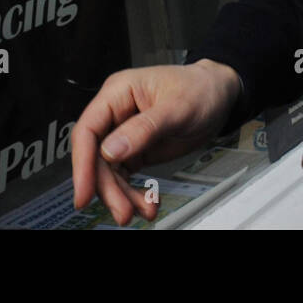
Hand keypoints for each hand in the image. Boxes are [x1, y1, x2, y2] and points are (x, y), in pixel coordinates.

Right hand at [71, 59, 240, 224]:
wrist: (219, 96)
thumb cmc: (200, 89)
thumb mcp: (177, 108)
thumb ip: (144, 129)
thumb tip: (110, 151)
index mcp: (118, 92)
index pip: (88, 129)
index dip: (82, 163)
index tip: (84, 194)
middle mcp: (116, 113)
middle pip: (97, 157)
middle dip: (108, 188)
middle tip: (123, 212)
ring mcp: (124, 133)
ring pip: (109, 172)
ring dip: (122, 195)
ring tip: (143, 210)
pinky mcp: (135, 149)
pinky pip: (125, 177)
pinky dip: (133, 194)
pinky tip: (148, 203)